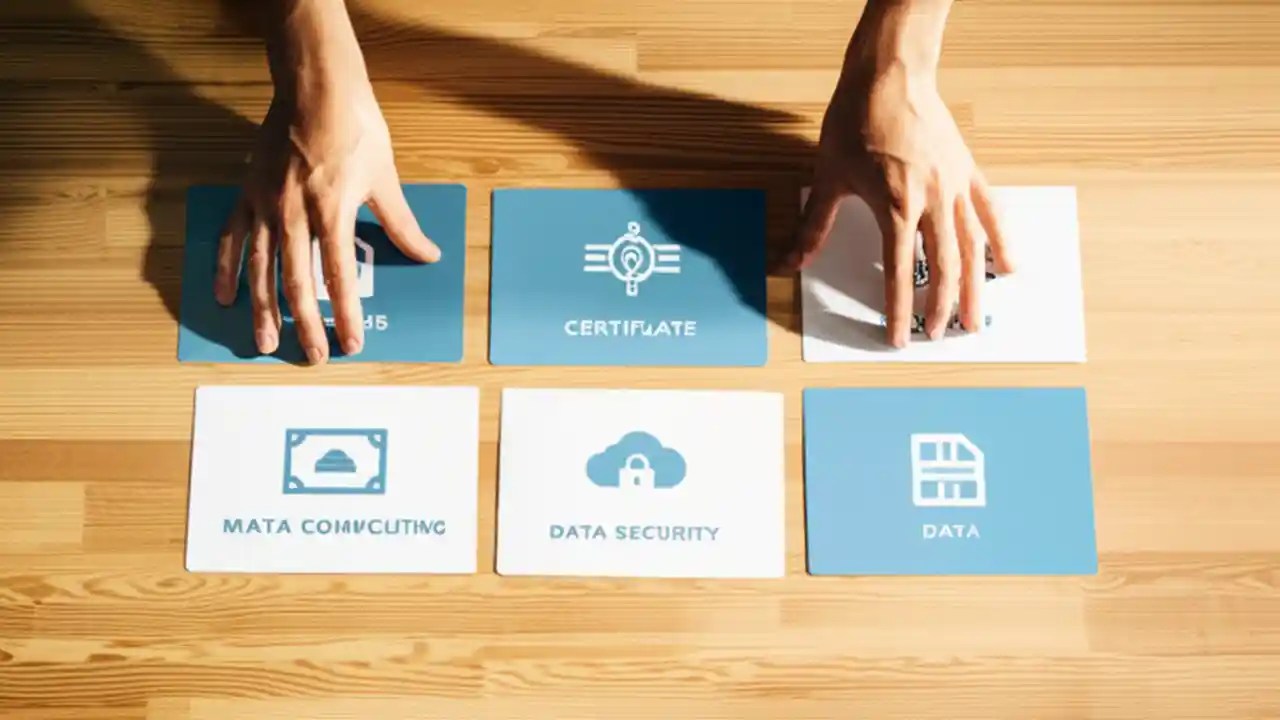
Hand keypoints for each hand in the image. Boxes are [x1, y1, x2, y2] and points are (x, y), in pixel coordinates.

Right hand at [214, 0, 437, 364]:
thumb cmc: (355, 127)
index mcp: (332, 210)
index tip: (349, 344)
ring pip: (260, 266)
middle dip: (303, 323)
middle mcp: (294, 213)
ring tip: (262, 342)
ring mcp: (266, 204)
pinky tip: (225, 296)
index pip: (338, 274)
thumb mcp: (385, 177)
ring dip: (261, 307)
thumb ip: (402, 224)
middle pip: (296, 280)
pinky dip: (228, 267)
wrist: (315, 86)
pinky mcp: (248, 193)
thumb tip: (428, 254)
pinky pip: (234, 236)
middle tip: (310, 357)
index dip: (344, 312)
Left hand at [790, 0, 1011, 347]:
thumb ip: (814, 225)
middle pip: (943, 266)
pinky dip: (1000, 242)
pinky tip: (1007, 268)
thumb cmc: (857, 119)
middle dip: (940, 306)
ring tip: (973, 320)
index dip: (899, 309)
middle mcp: (932, 200)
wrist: (890, 75)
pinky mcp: (969, 172)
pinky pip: (991, 213)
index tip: (899, 338)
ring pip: (972, 247)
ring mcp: (955, 186)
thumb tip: (788, 261)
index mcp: (896, 206)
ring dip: (973, 288)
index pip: (898, 271)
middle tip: (937, 335)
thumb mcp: (827, 176)